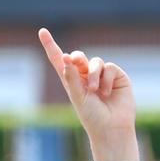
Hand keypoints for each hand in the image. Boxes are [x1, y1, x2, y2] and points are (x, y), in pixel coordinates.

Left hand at [39, 28, 136, 156]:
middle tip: (75, 61)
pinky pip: (110, 67)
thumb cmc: (92, 116)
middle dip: (76, 57)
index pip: (59, 60)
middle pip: (78, 56)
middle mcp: (86, 76)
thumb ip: (72, 77)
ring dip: (94, 75)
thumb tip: (66, 57)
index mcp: (71, 81)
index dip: (51, 45)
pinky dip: (106, 79)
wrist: (112, 128)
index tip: (42, 31)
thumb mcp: (78, 97)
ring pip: (96, 62)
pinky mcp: (117, 76)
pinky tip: (107, 93)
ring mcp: (101, 75)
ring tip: (95, 91)